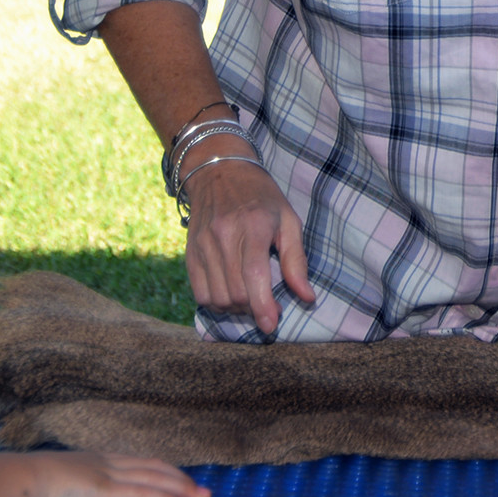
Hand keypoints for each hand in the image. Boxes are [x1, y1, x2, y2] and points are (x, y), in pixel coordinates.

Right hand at [23, 450, 210, 496]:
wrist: (18, 479)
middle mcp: (108, 462)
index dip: (163, 471)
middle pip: (154, 467)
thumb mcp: (60, 486)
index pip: (139, 463)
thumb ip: (79, 492)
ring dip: (182, 488)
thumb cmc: (30, 486)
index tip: (181, 480)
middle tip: (203, 491)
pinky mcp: (105, 490)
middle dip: (181, 478)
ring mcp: (108, 474)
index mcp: (97, 460)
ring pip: (155, 478)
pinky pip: (143, 493)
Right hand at [185, 156, 314, 334]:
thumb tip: (307, 298)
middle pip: (235, 292)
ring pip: (217, 297)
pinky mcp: (190, 252)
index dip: (263, 306)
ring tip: (250, 297)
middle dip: (253, 308)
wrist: (220, 171)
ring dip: (236, 308)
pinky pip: (199, 292)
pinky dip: (216, 302)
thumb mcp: (288, 220)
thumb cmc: (261, 197)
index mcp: (253, 226)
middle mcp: (224, 236)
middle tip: (268, 305)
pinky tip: (230, 294)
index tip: (272, 325)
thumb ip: (296, 260)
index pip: (254, 276)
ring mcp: (203, 245)